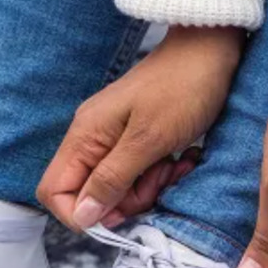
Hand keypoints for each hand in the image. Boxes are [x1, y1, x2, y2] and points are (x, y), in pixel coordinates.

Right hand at [37, 25, 243, 229]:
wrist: (212, 50)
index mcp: (84, 137)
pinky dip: (161, 175)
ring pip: (118, 189)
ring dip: (150, 188)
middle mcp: (92, 139)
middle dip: (126, 200)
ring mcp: (114, 139)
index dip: (81, 214)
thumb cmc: (182, 88)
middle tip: (159, 181)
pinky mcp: (136, 140)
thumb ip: (111, 180)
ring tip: (175, 165)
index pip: (55, 192)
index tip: (120, 214)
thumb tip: (83, 217)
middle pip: (90, 196)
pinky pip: (139, 175)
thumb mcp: (148, 140)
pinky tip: (183, 159)